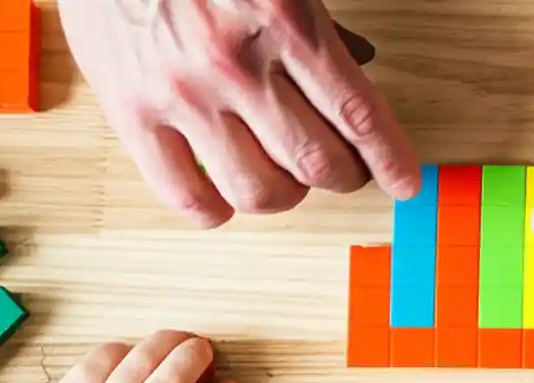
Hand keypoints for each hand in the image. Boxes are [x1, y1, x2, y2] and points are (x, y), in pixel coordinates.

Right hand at [60, 0, 418, 225]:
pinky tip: (226, 200)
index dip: (389, 159)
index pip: (358, 114)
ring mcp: (181, 93)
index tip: (403, 182)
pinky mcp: (130, 111)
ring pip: (259, 190)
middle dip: (343, 176)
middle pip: (316, 161)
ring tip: (285, 180)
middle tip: (343, 170)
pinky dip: (216, 211)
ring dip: (286, 195)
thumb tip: (360, 61)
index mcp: (283, 18)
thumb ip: (316, 21)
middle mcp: (235, 63)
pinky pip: (184, 193)